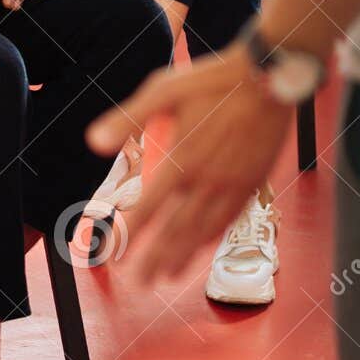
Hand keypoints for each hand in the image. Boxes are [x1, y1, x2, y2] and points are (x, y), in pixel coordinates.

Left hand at [85, 43, 291, 283]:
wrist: (267, 77)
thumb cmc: (212, 80)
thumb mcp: (163, 90)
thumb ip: (127, 118)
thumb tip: (92, 142)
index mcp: (182, 159)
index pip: (149, 208)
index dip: (131, 234)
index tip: (116, 256)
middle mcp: (207, 179)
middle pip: (176, 229)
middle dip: (155, 258)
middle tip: (140, 282)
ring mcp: (232, 184)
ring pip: (204, 230)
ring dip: (183, 255)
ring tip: (168, 276)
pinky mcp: (252, 182)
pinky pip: (231, 218)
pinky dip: (214, 238)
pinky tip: (204, 247)